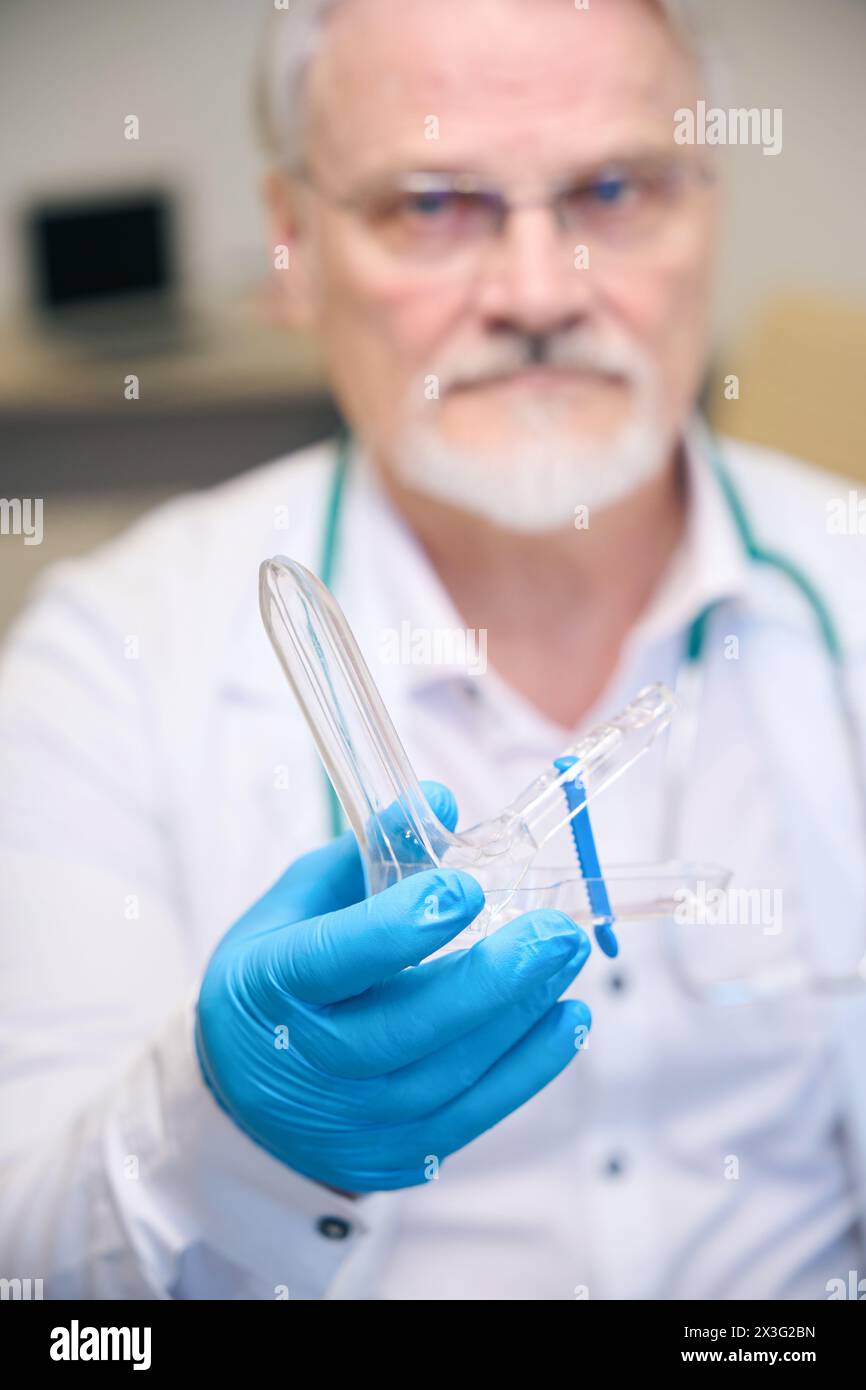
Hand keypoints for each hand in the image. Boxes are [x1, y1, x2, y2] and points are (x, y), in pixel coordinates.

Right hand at [195, 784, 591, 1192]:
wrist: (247, 1096)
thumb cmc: (277, 974)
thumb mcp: (298, 902)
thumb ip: (367, 850)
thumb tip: (440, 800)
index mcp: (268, 985)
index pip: (334, 959)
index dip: (399, 927)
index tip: (465, 888)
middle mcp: (306, 1063)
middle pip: (405, 1028)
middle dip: (491, 978)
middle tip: (554, 930)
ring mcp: (351, 1121)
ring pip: (450, 1073)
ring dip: (522, 1013)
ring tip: (567, 955)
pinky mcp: (396, 1156)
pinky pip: (475, 1114)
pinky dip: (530, 1067)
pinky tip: (568, 1018)